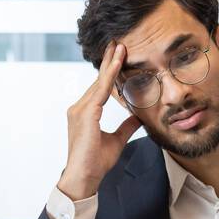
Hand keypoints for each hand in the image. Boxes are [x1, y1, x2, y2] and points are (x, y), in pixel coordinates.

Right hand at [56, 41, 143, 199]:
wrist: (84, 178)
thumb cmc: (96, 162)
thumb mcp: (117, 140)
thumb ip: (126, 126)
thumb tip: (139, 117)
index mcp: (85, 113)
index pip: (100, 87)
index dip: (109, 70)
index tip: (117, 54)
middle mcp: (79, 108)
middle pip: (98, 80)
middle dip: (108, 60)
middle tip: (117, 41)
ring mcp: (80, 110)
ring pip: (99, 82)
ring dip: (110, 63)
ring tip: (119, 46)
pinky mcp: (85, 114)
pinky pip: (100, 91)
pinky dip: (109, 76)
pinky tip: (117, 64)